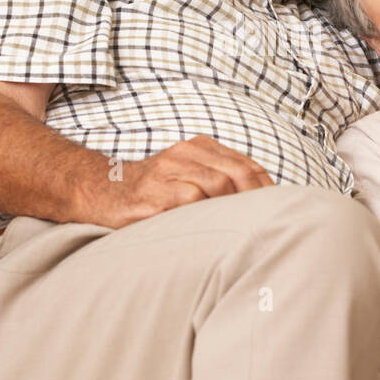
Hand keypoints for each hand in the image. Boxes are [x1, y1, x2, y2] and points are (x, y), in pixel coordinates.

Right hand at [87, 135, 273, 227]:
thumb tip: (261, 206)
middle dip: (257, 198)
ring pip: (218, 183)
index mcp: (198, 147)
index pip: (247, 165)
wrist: (99, 191)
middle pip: (238, 172)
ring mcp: (168, 173)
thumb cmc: (150, 190)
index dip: (267, 189)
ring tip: (243, 229)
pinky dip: (207, 215)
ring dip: (234, 208)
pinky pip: (190, 200)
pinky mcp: (154, 196)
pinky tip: (214, 231)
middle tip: (268, 224)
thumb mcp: (186, 175)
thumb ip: (218, 182)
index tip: (280, 210)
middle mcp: (185, 154)